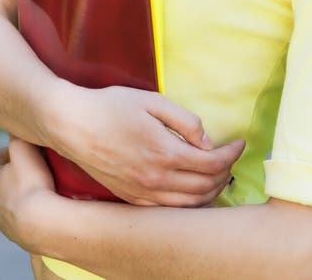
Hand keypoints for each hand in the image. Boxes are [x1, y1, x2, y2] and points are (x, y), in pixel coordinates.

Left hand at [0, 137, 55, 252]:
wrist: (39, 224)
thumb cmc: (32, 183)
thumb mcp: (23, 148)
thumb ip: (18, 134)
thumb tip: (16, 125)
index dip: (6, 154)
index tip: (19, 150)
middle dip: (10, 178)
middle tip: (29, 172)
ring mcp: (3, 222)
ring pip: (7, 206)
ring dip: (17, 199)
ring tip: (36, 195)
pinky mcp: (16, 237)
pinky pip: (19, 223)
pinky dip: (26, 217)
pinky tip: (40, 214)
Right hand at [50, 84, 244, 206]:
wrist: (72, 126)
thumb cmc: (111, 107)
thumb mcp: (151, 101)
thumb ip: (184, 120)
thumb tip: (207, 140)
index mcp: (164, 152)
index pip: (212, 163)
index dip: (232, 154)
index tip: (240, 142)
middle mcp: (156, 179)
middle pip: (205, 187)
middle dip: (225, 172)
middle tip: (232, 157)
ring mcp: (143, 193)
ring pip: (190, 205)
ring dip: (211, 191)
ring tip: (219, 174)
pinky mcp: (131, 198)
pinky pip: (169, 210)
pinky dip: (189, 204)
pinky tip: (193, 190)